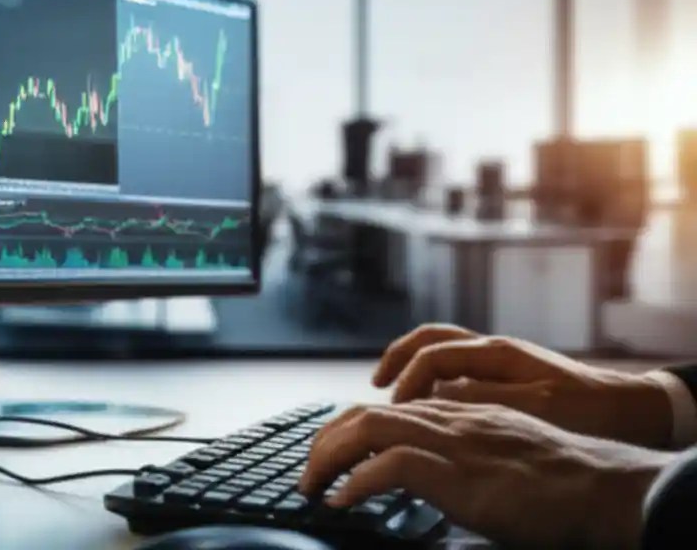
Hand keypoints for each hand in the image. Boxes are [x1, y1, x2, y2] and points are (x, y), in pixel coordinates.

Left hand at [299, 401, 673, 548]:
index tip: (330, 453)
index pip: (390, 410)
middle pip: (366, 413)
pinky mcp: (456, 472)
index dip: (351, 428)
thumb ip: (466, 463)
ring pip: (369, 429)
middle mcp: (449, 420)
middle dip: (327, 441)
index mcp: (460, 416)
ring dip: (329, 457)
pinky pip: (389, 465)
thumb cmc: (562, 486)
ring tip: (312, 485)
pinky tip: (342, 500)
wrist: (603, 489)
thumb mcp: (502, 463)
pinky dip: (358, 481)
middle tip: (308, 473)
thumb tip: (434, 487)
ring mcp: (452, 442)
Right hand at [372, 324, 673, 447]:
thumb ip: (481, 397)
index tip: (395, 411)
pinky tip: (432, 404)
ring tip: (393, 392)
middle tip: (376, 387)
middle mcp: (492, 348)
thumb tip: (436, 395)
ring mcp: (498, 359)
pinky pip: (456, 367)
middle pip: (429, 339)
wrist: (629, 407)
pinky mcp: (505, 374)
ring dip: (412, 366)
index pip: (432, 356)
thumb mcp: (533, 406)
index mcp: (495, 351)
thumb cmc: (586, 410)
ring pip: (440, 349)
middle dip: (397, 359)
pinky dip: (433, 379)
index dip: (406, 381)